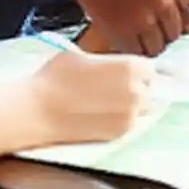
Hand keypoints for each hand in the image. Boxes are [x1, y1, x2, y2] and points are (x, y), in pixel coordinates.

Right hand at [31, 51, 155, 143]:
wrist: (38, 109)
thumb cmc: (55, 78)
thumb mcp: (83, 55)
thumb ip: (106, 60)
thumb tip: (112, 65)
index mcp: (131, 66)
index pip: (150, 69)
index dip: (138, 73)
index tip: (128, 76)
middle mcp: (136, 90)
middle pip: (149, 90)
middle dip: (137, 89)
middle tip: (116, 90)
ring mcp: (130, 114)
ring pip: (142, 109)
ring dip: (132, 106)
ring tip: (108, 104)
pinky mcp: (120, 133)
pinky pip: (130, 124)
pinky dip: (120, 120)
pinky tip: (101, 115)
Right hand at [47, 0, 188, 56]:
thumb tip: (184, 15)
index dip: (177, 22)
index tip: (167, 23)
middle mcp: (163, 1)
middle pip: (175, 35)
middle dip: (164, 34)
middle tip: (149, 31)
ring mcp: (143, 18)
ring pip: (157, 47)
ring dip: (149, 45)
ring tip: (136, 36)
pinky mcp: (121, 31)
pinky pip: (136, 52)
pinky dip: (132, 49)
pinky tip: (124, 38)